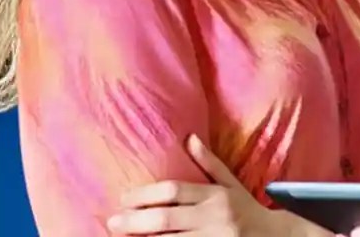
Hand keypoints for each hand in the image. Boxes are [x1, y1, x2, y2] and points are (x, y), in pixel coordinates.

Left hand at [108, 134, 325, 235]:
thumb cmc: (247, 209)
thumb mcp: (231, 185)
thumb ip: (209, 163)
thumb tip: (189, 137)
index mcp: (217, 195)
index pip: (174, 190)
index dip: (145, 194)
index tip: (124, 199)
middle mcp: (215, 217)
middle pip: (166, 218)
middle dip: (134, 221)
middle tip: (112, 222)